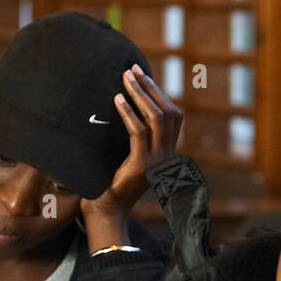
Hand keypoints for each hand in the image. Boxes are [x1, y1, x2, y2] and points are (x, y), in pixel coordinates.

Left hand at [81, 64, 183, 248]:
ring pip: (157, 118)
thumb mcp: (127, 155)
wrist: (107, 210)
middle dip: (150, 87)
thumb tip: (123, 104)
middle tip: (131, 69)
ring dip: (140, 94)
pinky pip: (139, 132)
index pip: (173, 116)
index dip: (159, 93)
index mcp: (167, 152)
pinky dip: (128, 112)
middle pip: (169, 112)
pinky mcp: (141, 165)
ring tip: (124, 78)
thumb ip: (134, 136)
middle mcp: (167, 155)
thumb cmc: (111, 181)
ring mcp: (157, 161)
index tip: (141, 75)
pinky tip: (117, 99)